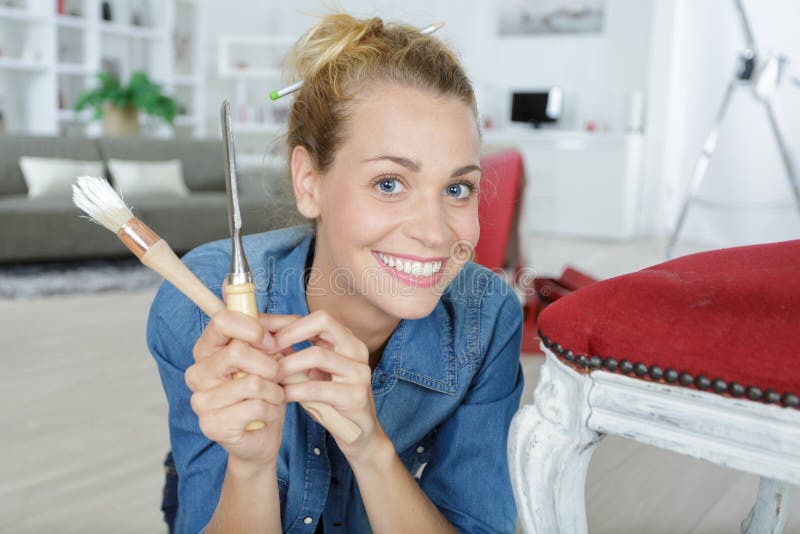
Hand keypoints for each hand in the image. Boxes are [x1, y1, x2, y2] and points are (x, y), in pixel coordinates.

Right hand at [185, 309, 286, 467]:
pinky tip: (267, 414)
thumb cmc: (264, 391)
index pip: (222, 320)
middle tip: (277, 375)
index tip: (270, 341)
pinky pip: (255, 407)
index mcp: (207, 349)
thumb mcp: (270, 355)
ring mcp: (200, 400)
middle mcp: (197, 372)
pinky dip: (272, 409)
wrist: (262, 436)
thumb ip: (268, 329)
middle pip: (236, 351)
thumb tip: (271, 307)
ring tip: (273, 396)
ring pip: (252, 382)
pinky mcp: (211, 425)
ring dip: (274, 390)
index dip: (252, 328)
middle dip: (269, 364)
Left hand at [267, 310, 388, 462]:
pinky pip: (317, 388)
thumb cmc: (330, 400)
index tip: (259, 330)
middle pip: (323, 322)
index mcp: (347, 339)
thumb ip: (294, 353)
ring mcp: (359, 371)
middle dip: (289, 332)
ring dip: (287, 364)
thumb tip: (260, 335)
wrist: (358, 434)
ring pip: (317, 354)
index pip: (316, 317)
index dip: (286, 320)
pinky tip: (280, 395)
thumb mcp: (312, 372)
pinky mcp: (356, 396)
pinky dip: (294, 390)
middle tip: (265, 349)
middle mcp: (357, 349)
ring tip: (268, 375)